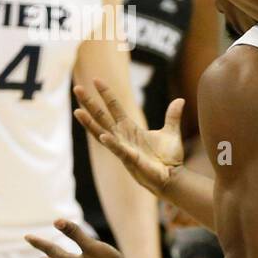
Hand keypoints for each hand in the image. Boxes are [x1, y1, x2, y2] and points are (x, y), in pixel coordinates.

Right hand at [75, 78, 183, 194]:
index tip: (96, 79)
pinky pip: (119, 150)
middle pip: (101, 117)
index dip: (106, 93)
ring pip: (102, 133)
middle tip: (77, 88)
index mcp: (130, 128)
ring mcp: (123, 148)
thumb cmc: (168, 158)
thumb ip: (172, 116)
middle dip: (89, 103)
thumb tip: (180, 100)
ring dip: (89, 123)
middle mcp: (122, 137)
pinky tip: (104, 135)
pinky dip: (112, 143)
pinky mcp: (131, 159)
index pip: (114, 107)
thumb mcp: (171, 132)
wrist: (173, 178)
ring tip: (77, 111)